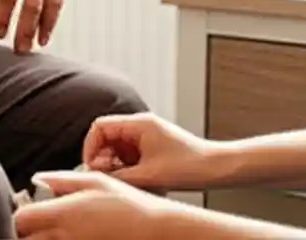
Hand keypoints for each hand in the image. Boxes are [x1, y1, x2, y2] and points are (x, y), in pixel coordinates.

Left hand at [14, 171, 184, 239]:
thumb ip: (62, 179)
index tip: (29, 212)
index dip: (21, 216)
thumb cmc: (129, 205)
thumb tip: (38, 178)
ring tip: (55, 231)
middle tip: (38, 225)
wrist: (155, 231)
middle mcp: (64, 236)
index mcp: (64, 213)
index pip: (21, 220)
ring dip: (42, 239)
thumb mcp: (96, 181)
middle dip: (26, 233)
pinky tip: (73, 236)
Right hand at [81, 112, 223, 190]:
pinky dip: (127, 168)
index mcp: (139, 124)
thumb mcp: (148, 175)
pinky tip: (137, 180)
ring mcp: (146, 136)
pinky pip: (129, 155)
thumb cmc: (188, 166)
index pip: (99, 126)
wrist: (215, 167)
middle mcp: (141, 126)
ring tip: (126, 181)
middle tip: (108, 178)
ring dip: (115, 165)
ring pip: (117, 148)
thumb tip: (95, 177)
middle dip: (102, 159)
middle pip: (106, 137)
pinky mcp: (152, 147)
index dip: (91, 147)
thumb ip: (118, 175)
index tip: (93, 168)